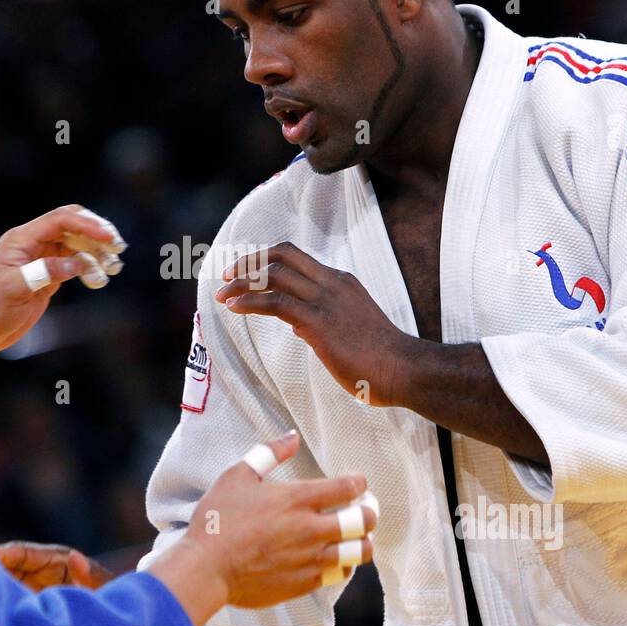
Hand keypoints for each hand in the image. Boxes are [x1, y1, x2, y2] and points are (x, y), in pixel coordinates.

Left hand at [0, 205, 126, 355]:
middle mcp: (33, 244)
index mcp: (22, 239)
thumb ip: (44, 272)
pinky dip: (90, 269)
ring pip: (76, 245)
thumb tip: (77, 263)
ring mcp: (41, 260)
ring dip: (97, 253)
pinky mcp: (46, 277)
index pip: (60, 220)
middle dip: (97, 233)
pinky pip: (74, 265)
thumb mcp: (13, 289)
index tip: (108, 239)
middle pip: (72, 226)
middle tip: (118, 248)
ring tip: (114, 268)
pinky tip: (100, 280)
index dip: (87, 225)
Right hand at [0, 541, 114, 590]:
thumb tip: (73, 556)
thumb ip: (91, 574)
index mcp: (55, 559)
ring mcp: (31, 583)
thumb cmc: (108, 596)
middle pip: (7, 564)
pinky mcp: (27, 597)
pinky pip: (6, 595)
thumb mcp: (103, 586)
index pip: (23, 553)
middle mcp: (39, 568)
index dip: (4, 554)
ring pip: (3, 578)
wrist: (110, 615)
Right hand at [162, 431, 376, 611]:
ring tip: (358, 537)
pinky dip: (344, 564)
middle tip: (365, 508)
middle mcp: (311, 529)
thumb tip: (292, 437)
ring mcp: (311, 559)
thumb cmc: (218, 521)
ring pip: (360, 552)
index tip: (357, 483)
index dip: (359, 482)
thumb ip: (268, 453)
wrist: (206, 570)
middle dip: (369, 512)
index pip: (349, 487)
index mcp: (297, 499)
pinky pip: (340, 574)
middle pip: (364, 520)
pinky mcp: (305, 583)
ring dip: (364, 541)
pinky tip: (336, 558)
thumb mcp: (237, 476)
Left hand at [214, 242, 410, 406]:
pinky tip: (234, 307)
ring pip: (274, 276)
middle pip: (282, 255)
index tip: (245, 270)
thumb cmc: (381, 359)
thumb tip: (297, 325)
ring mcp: (325, 301)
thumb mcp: (351, 329)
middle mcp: (332, 284)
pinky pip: (275, 303)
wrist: (404, 370)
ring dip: (242, 282)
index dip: (266, 258)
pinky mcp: (318, 322)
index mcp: (341, 282)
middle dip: (249, 262)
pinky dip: (250, 302)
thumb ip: (322, 322)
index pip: (296, 257)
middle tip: (227, 275)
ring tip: (222, 295)